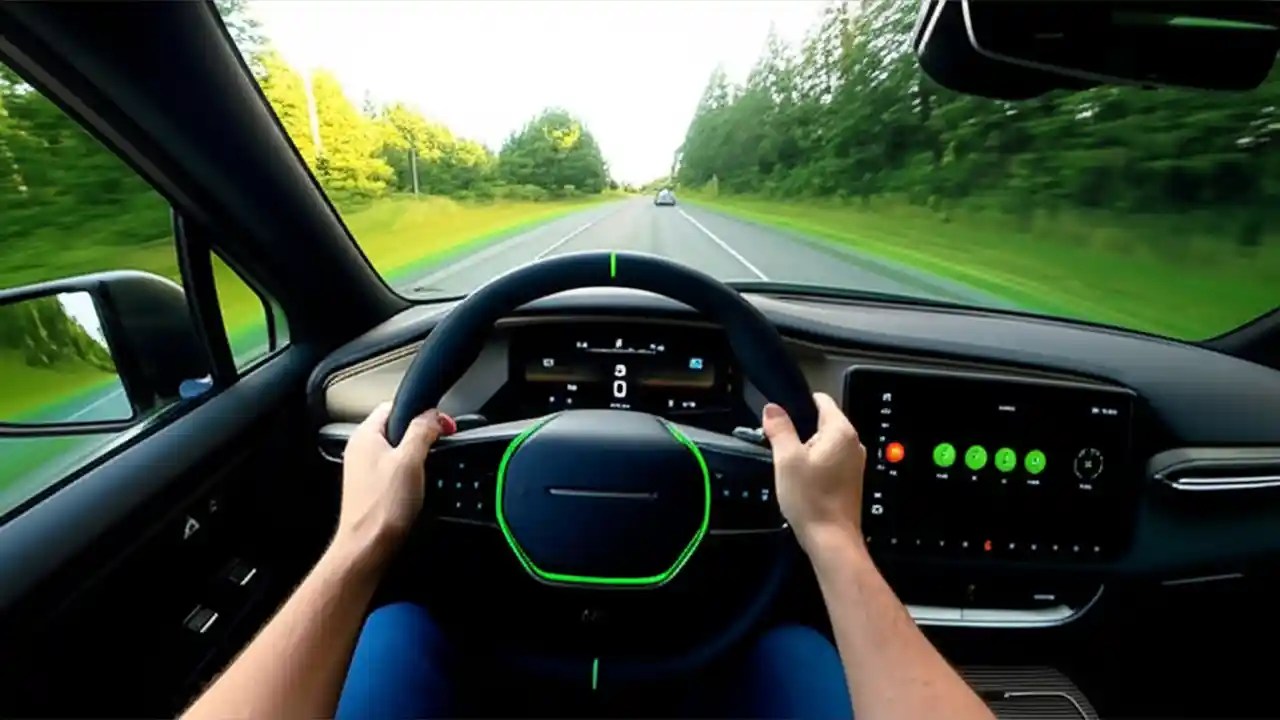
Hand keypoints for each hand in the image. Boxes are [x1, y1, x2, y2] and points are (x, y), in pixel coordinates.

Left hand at [336, 402, 455, 560]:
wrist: (368, 548)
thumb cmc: (381, 507)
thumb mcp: (410, 460)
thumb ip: (423, 431)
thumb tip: (434, 416)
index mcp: (365, 436)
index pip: (394, 406)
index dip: (421, 411)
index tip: (441, 426)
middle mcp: (361, 450)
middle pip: (399, 429)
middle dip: (422, 436)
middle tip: (437, 450)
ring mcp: (366, 471)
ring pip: (399, 451)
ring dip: (418, 458)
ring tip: (427, 472)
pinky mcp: (373, 489)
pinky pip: (397, 471)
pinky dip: (411, 475)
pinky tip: (419, 489)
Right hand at [762, 392, 866, 556]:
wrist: (831, 540)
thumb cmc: (811, 500)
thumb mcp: (787, 460)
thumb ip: (780, 429)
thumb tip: (772, 408)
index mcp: (841, 432)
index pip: (821, 400)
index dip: (798, 405)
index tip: (781, 420)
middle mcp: (854, 443)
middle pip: (822, 423)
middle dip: (801, 431)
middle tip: (782, 451)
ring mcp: (855, 462)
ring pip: (825, 444)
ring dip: (807, 451)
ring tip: (792, 469)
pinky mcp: (851, 479)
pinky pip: (830, 461)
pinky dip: (816, 466)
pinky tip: (803, 482)